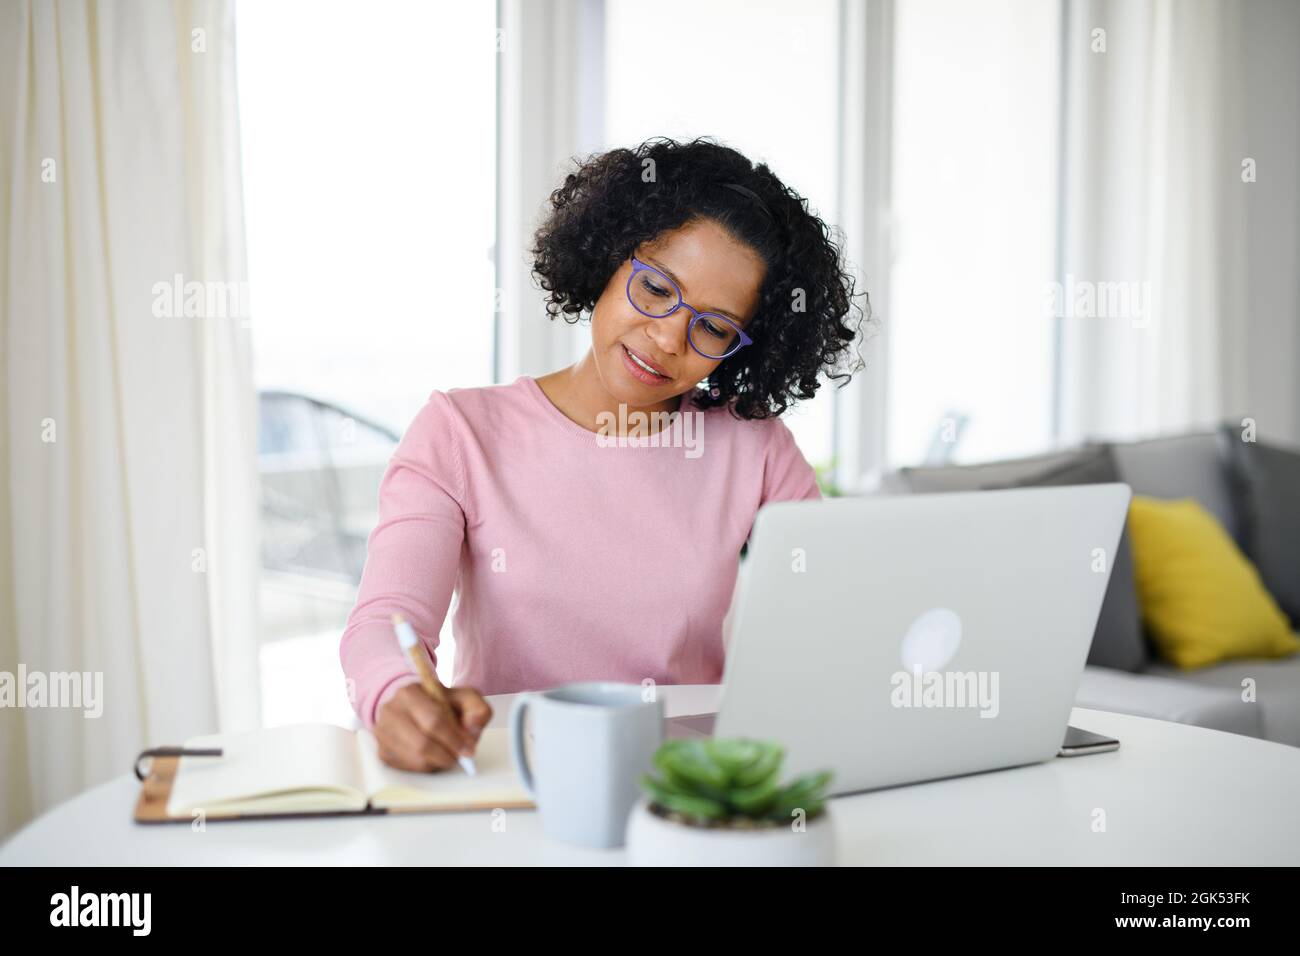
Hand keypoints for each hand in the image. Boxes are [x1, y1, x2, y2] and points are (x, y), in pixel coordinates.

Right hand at [374, 683, 492, 771]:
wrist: (413, 706)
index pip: (433, 720)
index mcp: (409, 692)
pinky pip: (407, 767)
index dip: (454, 739)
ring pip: (414, 759)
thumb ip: (477, 708)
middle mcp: (390, 711)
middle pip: (421, 743)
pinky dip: (426, 767)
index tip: (468, 749)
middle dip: (446, 755)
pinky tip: (433, 757)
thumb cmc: (441, 703)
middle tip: (460, 757)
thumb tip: (474, 727)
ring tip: (448, 755)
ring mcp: (382, 733)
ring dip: (437, 762)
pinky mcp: (382, 751)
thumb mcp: (464, 697)